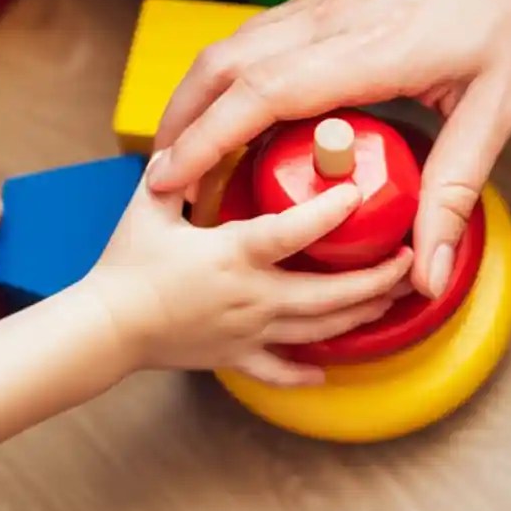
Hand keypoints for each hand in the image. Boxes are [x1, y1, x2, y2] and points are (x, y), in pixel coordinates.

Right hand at [87, 158, 413, 385]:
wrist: (105, 328)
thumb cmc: (124, 264)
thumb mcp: (150, 207)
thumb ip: (178, 170)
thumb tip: (192, 136)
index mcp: (233, 255)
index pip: (292, 232)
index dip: (330, 213)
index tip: (361, 194)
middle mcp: (252, 297)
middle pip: (330, 295)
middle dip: (375, 280)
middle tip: (405, 259)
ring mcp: (248, 332)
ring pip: (319, 331)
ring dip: (360, 316)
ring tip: (390, 298)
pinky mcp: (235, 357)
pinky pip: (278, 371)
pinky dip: (304, 374)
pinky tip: (325, 370)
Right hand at [146, 0, 510, 297]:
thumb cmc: (507, 6)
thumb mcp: (495, 109)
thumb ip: (453, 192)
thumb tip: (431, 273)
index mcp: (366, 51)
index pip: (262, 94)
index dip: (209, 140)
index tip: (173, 180)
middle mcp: (325, 21)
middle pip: (221, 67)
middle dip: (179, 125)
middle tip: (161, 180)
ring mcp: (316, 1)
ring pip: (227, 47)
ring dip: (194, 100)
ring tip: (182, 153)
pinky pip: (252, 37)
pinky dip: (224, 79)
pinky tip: (230, 112)